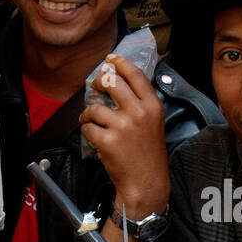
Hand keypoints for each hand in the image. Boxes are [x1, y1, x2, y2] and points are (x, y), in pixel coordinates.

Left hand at [82, 55, 170, 210]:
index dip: (120, 63)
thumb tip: (117, 81)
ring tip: (92, 121)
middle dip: (98, 82)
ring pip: (94, 107)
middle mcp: (139, 112)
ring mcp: (122, 126)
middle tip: (95, 86)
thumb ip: (140, 102)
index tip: (110, 59)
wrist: (146, 182)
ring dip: (88, 114)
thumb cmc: (148, 153)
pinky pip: (87, 127)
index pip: (135, 75)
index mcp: (153, 106)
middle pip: (111, 82)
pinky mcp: (107, 140)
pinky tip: (95, 138)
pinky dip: (88, 131)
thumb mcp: (154, 122)